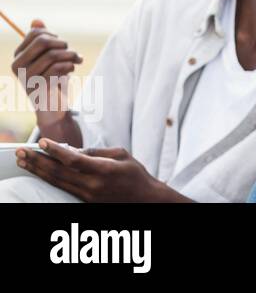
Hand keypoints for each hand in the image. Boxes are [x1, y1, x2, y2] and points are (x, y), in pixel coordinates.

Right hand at [10, 19, 80, 128]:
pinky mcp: (39, 88)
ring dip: (71, 55)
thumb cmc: (52, 78)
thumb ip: (43, 39)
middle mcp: (18, 66)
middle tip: (72, 53)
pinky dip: (70, 66)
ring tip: (77, 60)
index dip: (54, 35)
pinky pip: (58, 68)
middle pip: (43, 41)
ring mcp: (26, 77)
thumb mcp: (48, 56)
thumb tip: (36, 20)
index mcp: (18, 56)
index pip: (35, 33)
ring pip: (53, 54)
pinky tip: (73, 69)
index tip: (62, 45)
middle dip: (63, 44)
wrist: (52, 106)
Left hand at [16, 139, 187, 202]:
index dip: (55, 151)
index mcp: (104, 170)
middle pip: (58, 172)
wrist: (145, 199)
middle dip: (37, 161)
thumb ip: (96, 151)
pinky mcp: (85, 201)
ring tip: (23, 162)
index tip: (42, 142)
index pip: (73, 160)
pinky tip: (40, 173)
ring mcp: (87, 195)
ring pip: (56, 182)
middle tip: (21, 152)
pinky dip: (49, 179)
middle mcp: (93, 185)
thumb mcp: (121, 155)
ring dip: (38, 171)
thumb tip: (73, 150)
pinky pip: (62, 188)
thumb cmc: (135, 174)